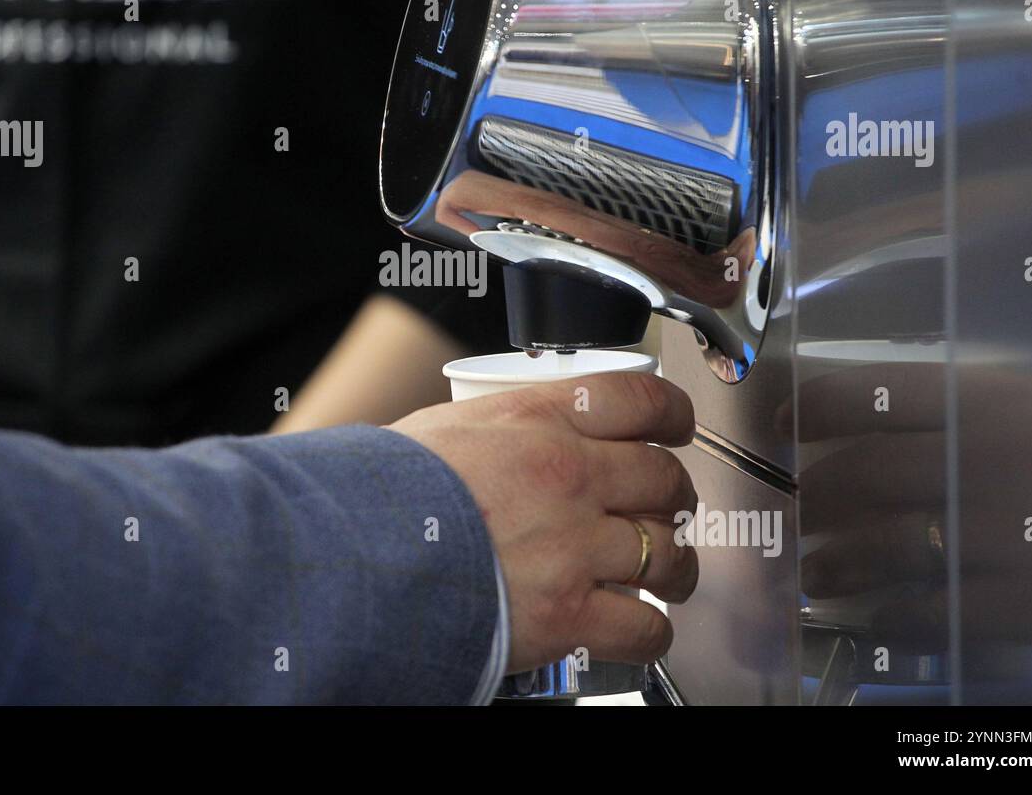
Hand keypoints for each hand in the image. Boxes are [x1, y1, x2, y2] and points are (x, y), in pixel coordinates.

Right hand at [388, 371, 697, 672]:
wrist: (356, 554)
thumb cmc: (384, 492)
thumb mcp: (444, 428)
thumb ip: (497, 428)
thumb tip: (506, 437)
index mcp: (539, 419)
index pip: (640, 402)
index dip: (672, 416)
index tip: (675, 429)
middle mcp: (569, 476)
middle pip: (664, 477)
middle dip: (675, 495)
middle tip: (668, 507)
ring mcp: (575, 545)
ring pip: (667, 550)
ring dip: (675, 564)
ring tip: (670, 573)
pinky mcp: (570, 613)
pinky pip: (645, 624)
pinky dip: (652, 629)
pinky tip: (642, 626)